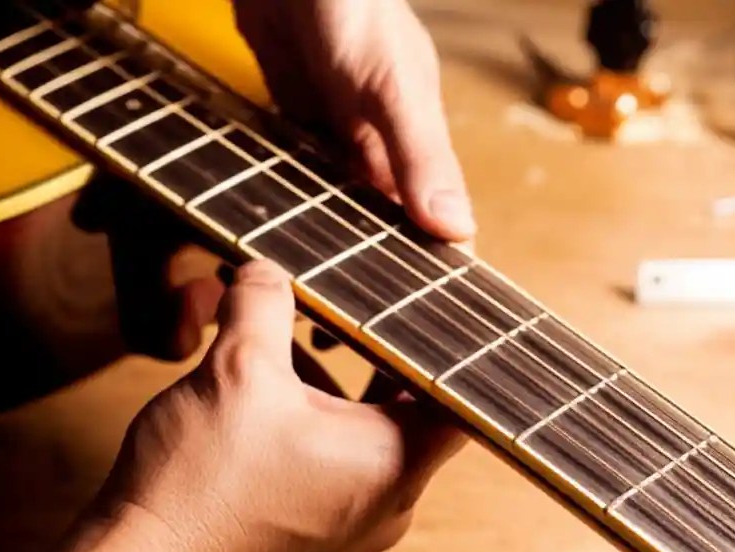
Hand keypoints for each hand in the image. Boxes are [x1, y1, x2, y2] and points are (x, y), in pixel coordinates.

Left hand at [94, 0, 473, 361]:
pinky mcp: (294, 124)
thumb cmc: (348, 2)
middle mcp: (381, 142)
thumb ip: (421, 154)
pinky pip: (296, 181)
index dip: (432, 272)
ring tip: (314, 310)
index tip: (429, 328)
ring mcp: (336, 135)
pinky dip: (289, 213)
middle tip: (357, 335)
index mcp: (419, 136)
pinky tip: (276, 247)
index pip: (436, 219)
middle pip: (385, 223)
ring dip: (327, 250)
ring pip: (338, 209)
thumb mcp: (392, 84)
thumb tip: (458, 230)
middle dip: (374, 275)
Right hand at [94, 259, 465, 551]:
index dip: (444, 335)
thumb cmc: (197, 485)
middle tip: (360, 294)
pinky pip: (336, 456)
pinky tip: (269, 376)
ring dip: (337, 376)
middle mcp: (389, 500)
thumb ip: (263, 301)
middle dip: (377, 343)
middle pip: (413, 403)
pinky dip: (313, 412)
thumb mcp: (235, 368)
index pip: (458, 387)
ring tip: (300, 326)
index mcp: (395, 463)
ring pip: (368, 427)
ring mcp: (352, 520)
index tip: (427, 295)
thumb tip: (268, 267)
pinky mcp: (315, 527)